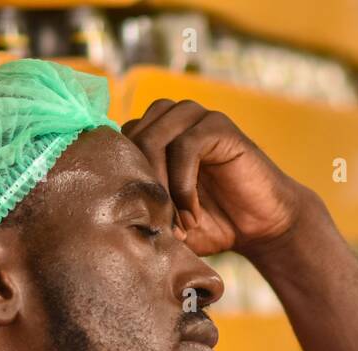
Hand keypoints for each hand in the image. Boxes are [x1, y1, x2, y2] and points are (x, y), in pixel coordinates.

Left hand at [122, 99, 309, 257]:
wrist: (261, 228)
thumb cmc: (211, 224)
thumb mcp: (164, 219)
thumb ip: (135, 207)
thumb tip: (96, 214)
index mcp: (150, 134)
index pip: (114, 143)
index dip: (119, 182)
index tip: (134, 223)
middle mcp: (168, 118)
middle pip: (130, 139)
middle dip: (140, 186)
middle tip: (158, 225)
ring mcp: (194, 117)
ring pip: (153, 139)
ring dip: (160, 186)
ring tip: (176, 223)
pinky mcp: (218, 125)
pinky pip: (186, 146)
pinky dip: (183, 186)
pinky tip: (192, 214)